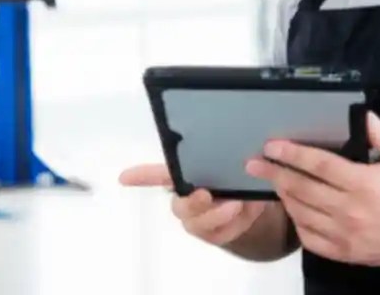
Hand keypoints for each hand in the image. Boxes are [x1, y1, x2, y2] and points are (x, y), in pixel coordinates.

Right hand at [119, 164, 268, 246]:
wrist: (255, 198)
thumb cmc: (238, 172)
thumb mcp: (239, 158)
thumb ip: (236, 152)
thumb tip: (244, 145)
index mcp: (186, 174)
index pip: (159, 174)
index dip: (141, 176)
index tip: (123, 178)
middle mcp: (186, 197)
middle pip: (179, 205)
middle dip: (192, 203)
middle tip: (206, 194)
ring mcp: (197, 218)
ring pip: (195, 223)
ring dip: (215, 215)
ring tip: (235, 205)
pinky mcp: (212, 234)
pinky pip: (216, 234)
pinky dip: (229, 225)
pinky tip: (240, 213)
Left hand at [245, 111, 379, 266]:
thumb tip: (362, 115)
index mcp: (364, 183)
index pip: (318, 165)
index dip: (291, 154)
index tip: (272, 147)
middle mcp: (352, 210)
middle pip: (302, 189)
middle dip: (275, 174)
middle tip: (255, 164)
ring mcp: (347, 235)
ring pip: (302, 214)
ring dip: (284, 197)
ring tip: (274, 183)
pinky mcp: (347, 253)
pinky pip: (311, 240)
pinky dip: (298, 224)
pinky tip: (294, 211)